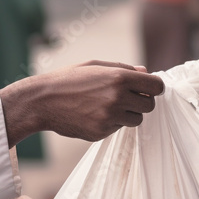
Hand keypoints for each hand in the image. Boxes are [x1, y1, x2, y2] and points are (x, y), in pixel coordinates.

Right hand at [0, 61, 164, 144]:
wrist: (42, 101)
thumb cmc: (69, 79)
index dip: (154, 88)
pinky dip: (111, 123)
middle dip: (142, 102)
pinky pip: (118, 128)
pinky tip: (93, 114)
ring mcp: (109, 118)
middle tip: (127, 98)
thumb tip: (146, 72)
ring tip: (108, 105)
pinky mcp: (101, 132)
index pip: (156, 86)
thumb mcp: (96, 66)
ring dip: (128, 114)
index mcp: (119, 78)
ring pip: (136, 120)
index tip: (148, 89)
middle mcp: (117, 98)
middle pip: (149, 106)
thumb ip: (123, 69)